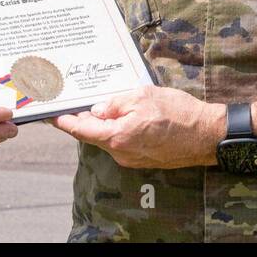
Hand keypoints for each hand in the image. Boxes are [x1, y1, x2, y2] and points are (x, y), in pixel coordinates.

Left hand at [48, 86, 225, 168]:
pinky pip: (123, 143)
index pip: (82, 130)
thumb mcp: (143, 97)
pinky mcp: (144, 159)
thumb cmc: (178, 113)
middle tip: (75, 104)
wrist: (206, 135)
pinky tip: (127, 117)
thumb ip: (116, 104)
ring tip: (106, 106)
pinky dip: (119, 130)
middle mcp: (121, 152)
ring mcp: (132, 158)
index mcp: (117, 136)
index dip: (64, 122)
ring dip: (104, 124)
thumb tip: (98, 110)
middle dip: (85, 119)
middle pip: (94, 135)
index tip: (50, 116)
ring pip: (110, 138)